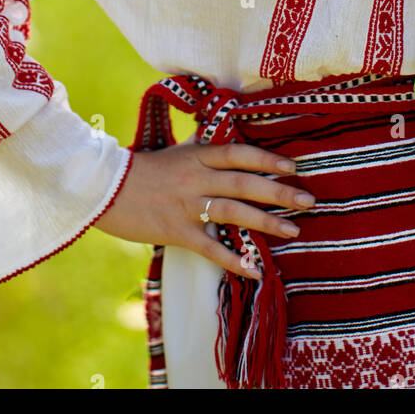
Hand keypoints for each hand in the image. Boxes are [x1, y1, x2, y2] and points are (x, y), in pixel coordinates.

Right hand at [92, 139, 314, 280]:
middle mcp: (196, 177)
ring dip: (266, 222)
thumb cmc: (142, 169)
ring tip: (294, 231)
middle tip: (309, 201)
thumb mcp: (175, 151)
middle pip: (245, 183)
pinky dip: (233, 259)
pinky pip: (210, 247)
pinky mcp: (175, 231)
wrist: (104, 188)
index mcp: (197, 154)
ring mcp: (186, 205)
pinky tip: (254, 268)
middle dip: (279, 192)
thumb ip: (203, 150)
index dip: (269, 159)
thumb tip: (229, 145)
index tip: (296, 167)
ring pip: (234, 212)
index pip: (240, 154)